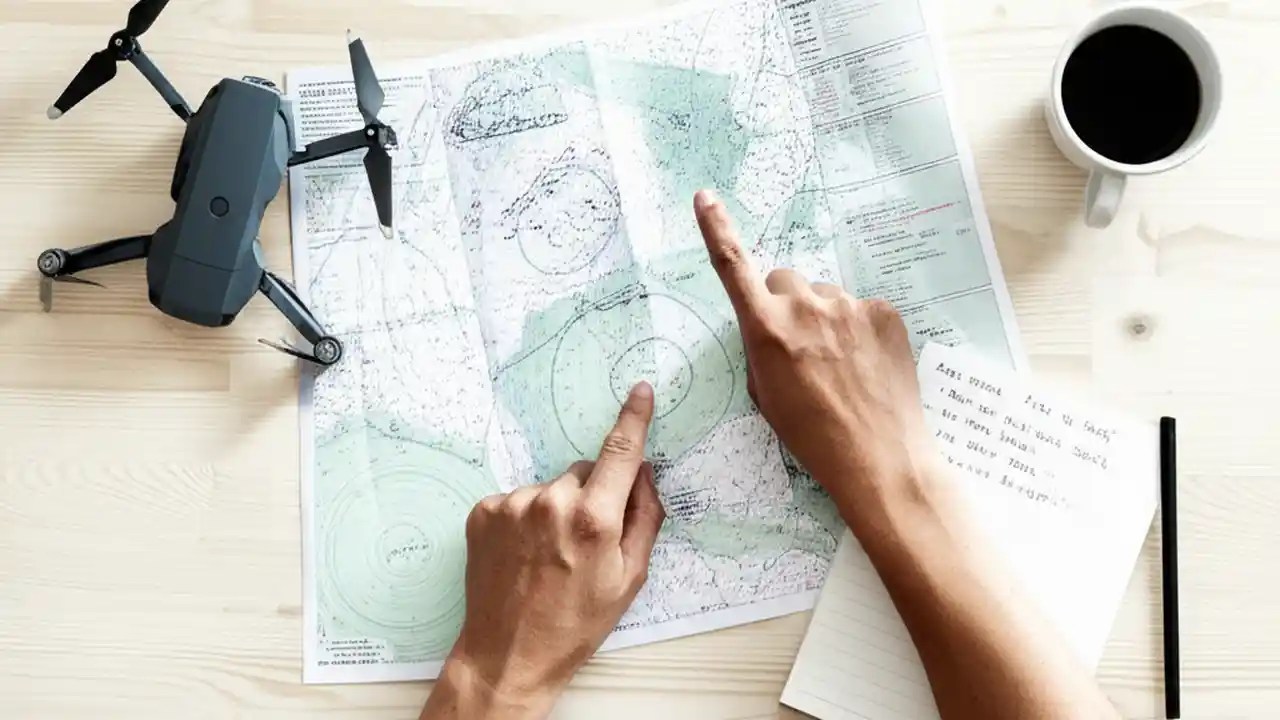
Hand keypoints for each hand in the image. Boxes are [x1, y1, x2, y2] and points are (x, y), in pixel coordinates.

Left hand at [422, 383, 665, 719]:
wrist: (509, 654)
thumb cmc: (575, 624)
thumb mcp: (630, 578)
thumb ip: (645, 518)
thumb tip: (645, 474)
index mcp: (594, 520)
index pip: (620, 452)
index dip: (634, 418)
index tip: (640, 391)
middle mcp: (551, 504)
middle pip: (584, 474)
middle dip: (592, 497)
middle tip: (585, 543)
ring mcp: (512, 506)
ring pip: (550, 488)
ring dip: (555, 510)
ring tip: (549, 556)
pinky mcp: (483, 512)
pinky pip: (518, 499)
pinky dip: (525, 519)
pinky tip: (524, 553)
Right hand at [694, 190, 935, 529]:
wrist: (880, 458)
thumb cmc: (813, 436)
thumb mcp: (766, 395)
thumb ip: (762, 347)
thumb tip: (772, 325)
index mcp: (767, 329)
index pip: (732, 266)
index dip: (716, 228)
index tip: (705, 198)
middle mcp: (806, 306)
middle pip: (785, 282)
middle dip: (786, 305)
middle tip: (801, 349)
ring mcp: (850, 306)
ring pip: (826, 298)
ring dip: (826, 321)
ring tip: (841, 368)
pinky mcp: (885, 312)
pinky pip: (861, 310)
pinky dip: (860, 331)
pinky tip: (867, 366)